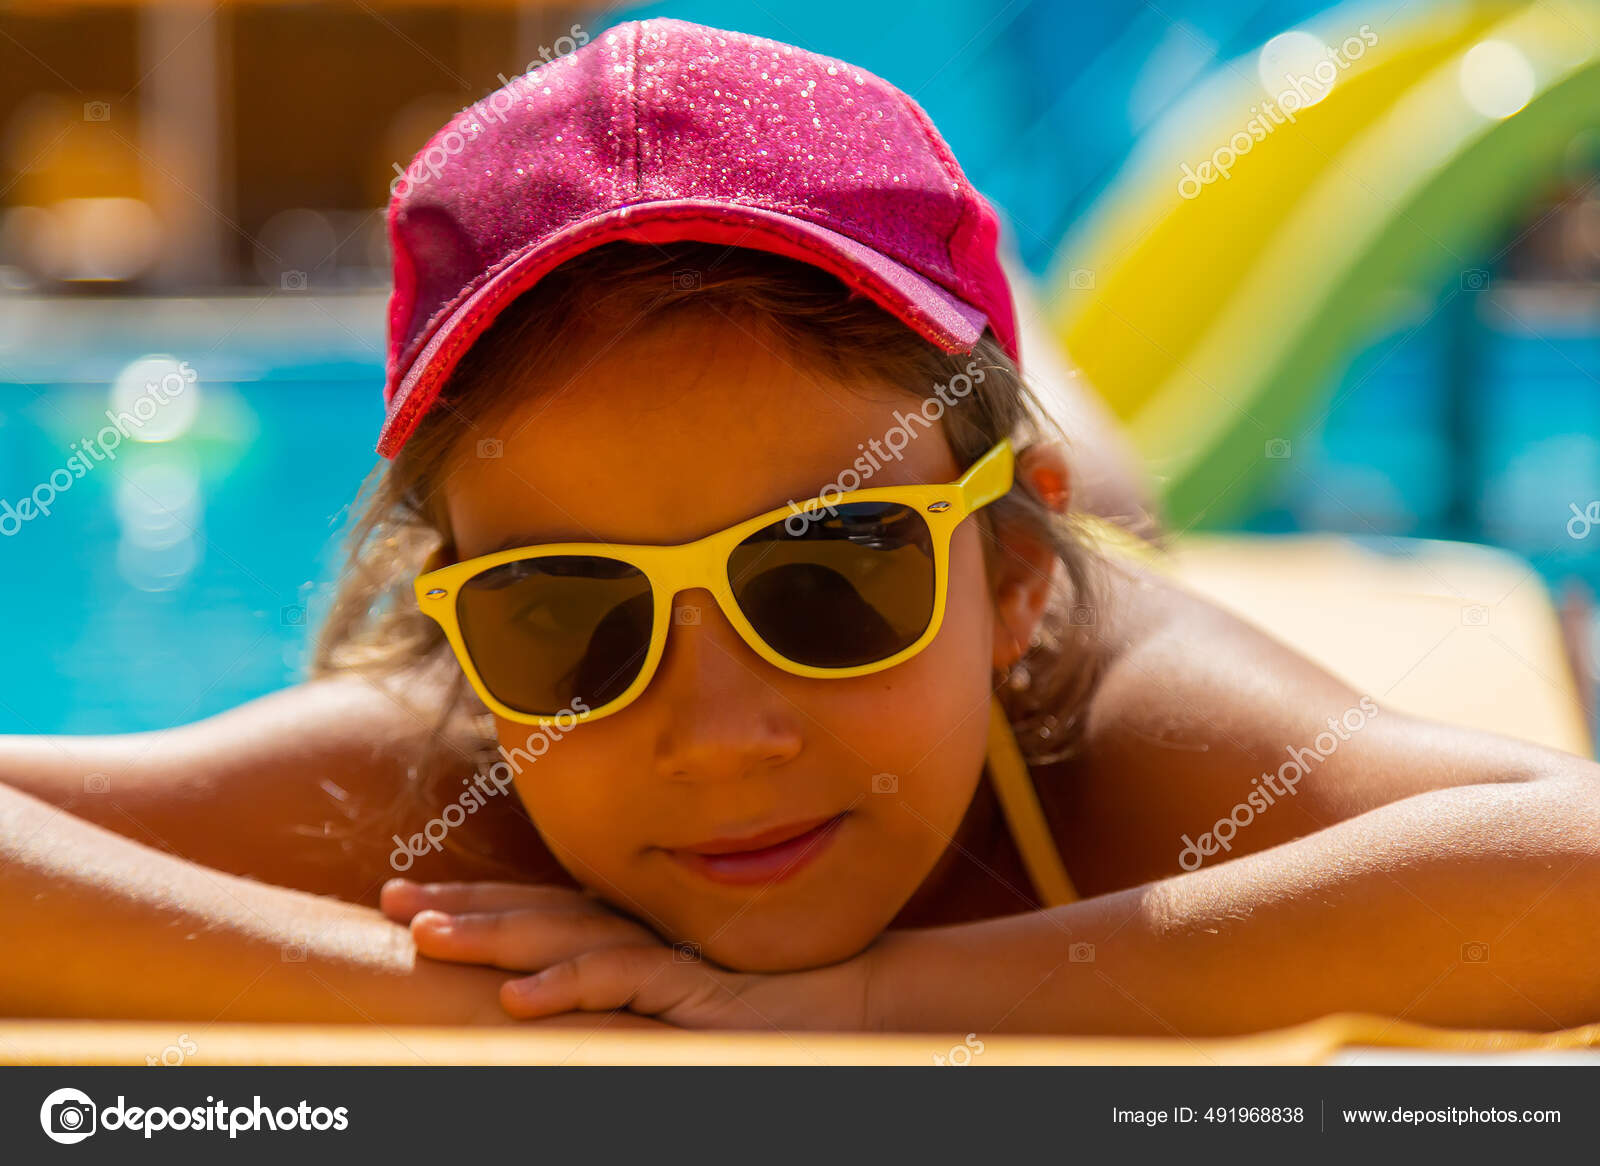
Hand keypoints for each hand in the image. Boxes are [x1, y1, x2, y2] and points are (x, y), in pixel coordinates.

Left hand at [381, 878, 875, 1030]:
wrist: (858, 1003)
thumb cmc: (771, 1005)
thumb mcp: (682, 995)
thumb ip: (629, 984)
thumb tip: (550, 994)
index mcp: (632, 931)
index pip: (541, 908)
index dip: (477, 899)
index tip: (409, 898)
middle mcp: (642, 933)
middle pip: (538, 913)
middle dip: (464, 906)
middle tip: (393, 903)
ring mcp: (666, 957)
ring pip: (564, 940)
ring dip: (494, 936)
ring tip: (427, 940)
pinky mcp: (695, 989)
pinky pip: (622, 985)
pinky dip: (568, 989)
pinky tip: (516, 1000)